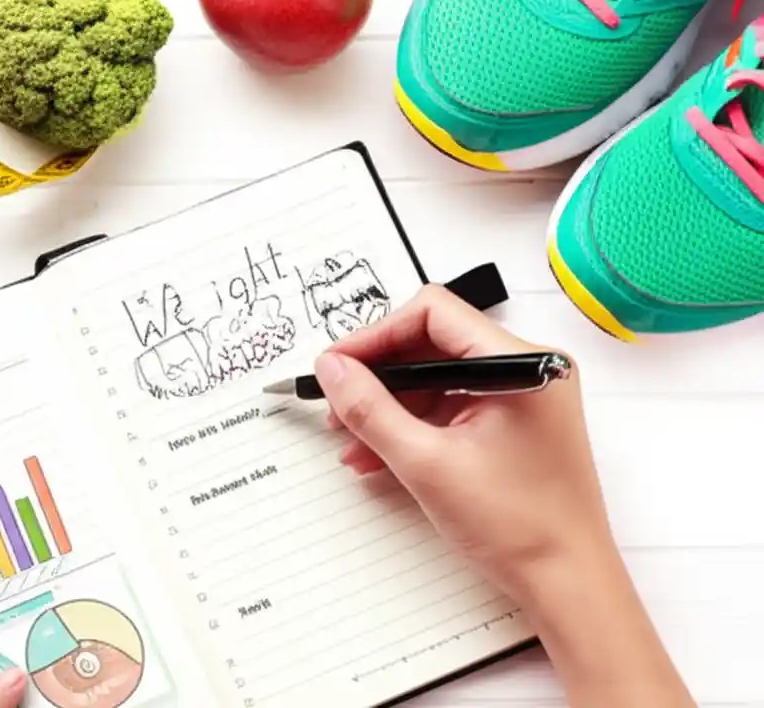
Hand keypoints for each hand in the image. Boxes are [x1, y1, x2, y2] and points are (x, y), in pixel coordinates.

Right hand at [314, 285, 692, 706]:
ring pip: (437, 378)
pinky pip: (452, 407)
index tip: (339, 364)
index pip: (433, 314)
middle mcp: (528, 369)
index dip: (376, 334)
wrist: (566, 583)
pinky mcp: (513, 424)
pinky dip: (413, 425)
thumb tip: (332, 369)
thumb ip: (370, 409)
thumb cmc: (520, 527)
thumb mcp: (425, 463)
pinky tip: (378, 452)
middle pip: (432, 343)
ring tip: (350, 438)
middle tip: (337, 401)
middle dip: (379, 374)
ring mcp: (522, 398)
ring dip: (389, 405)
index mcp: (521, 363)